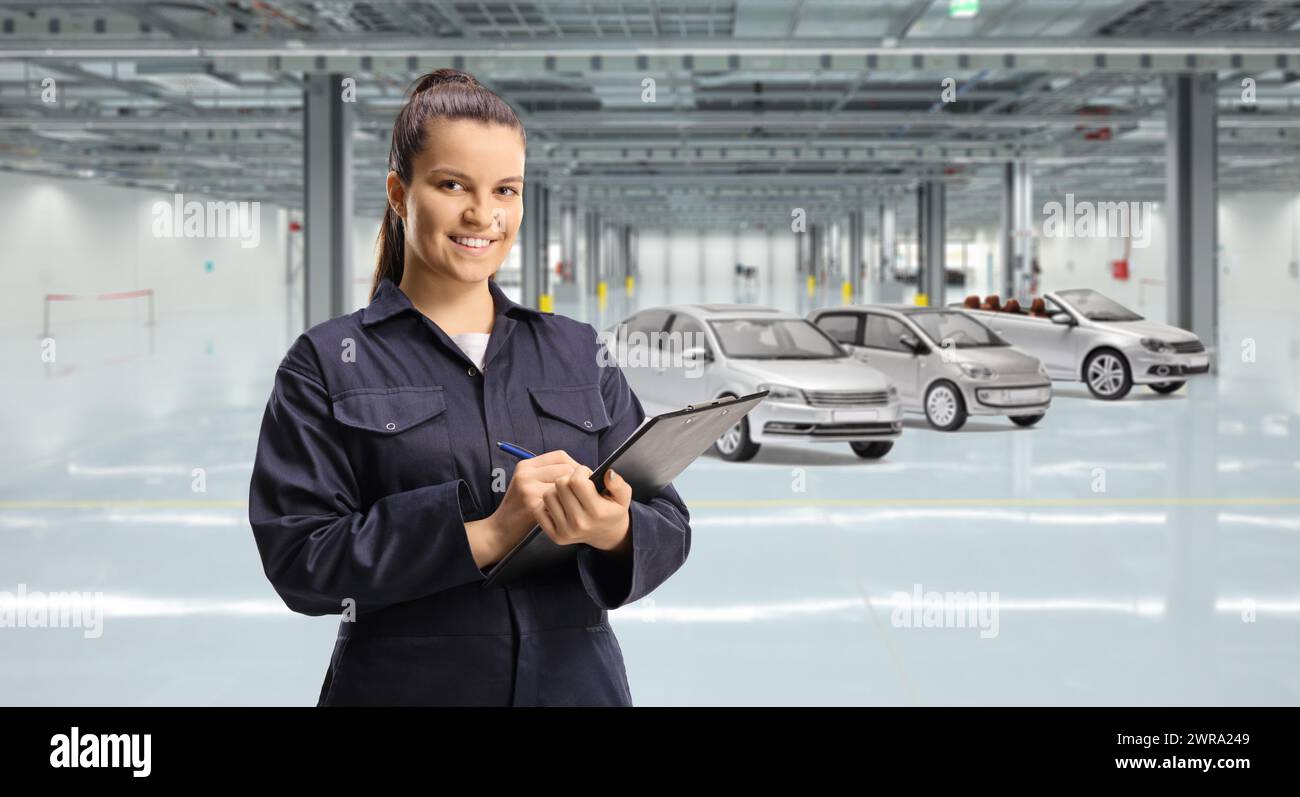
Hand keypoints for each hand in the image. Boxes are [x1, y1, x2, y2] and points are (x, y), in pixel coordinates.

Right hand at [468, 450, 580, 567]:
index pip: (560, 456)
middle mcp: (526, 473)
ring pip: (565, 484)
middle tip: (583, 493)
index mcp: (526, 465)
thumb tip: (580, 471)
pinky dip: (566, 506)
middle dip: (578, 480)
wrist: (500, 530)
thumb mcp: (528, 484)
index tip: (582, 477)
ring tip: (575, 503)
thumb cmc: (520, 509)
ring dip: (574, 494)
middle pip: (565, 468)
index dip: (575, 465)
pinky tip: (566, 513)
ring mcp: (528, 488)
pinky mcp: (532, 504)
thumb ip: (548, 475)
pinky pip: (560, 500)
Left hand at [534, 466, 632, 553]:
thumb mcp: (623, 496)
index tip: (586, 475)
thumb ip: (618, 483)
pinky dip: (546, 504)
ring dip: (556, 490)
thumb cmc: (613, 509)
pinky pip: (539, 511)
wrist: (607, 534)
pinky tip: (559, 504)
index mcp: (597, 512)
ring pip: (548, 495)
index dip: (580, 471)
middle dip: (568, 479)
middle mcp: (580, 523)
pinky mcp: (555, 536)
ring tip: (568, 494)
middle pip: (560, 484)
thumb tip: (608, 473)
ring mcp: (566, 531)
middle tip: (577, 484)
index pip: (576, 481)